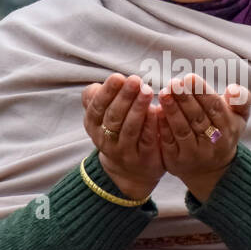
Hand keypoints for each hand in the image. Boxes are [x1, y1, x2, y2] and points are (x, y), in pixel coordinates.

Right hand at [81, 74, 163, 200]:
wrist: (128, 172)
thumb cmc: (116, 132)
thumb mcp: (101, 117)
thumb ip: (97, 99)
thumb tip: (96, 86)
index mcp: (93, 125)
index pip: (97, 107)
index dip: (106, 92)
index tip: (118, 77)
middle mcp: (106, 140)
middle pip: (113, 117)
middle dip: (124, 97)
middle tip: (135, 80)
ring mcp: (124, 152)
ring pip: (130, 129)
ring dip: (138, 108)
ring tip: (147, 91)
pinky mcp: (143, 159)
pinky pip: (146, 141)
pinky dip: (151, 125)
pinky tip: (157, 110)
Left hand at [155, 74, 250, 202]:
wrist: (211, 169)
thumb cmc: (223, 133)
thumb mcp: (239, 118)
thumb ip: (241, 100)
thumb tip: (233, 89)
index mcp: (228, 129)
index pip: (215, 107)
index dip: (202, 92)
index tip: (189, 77)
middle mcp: (212, 143)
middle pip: (197, 118)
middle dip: (184, 99)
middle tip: (173, 83)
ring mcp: (194, 154)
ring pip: (182, 130)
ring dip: (172, 111)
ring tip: (164, 93)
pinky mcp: (177, 161)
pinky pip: (169, 142)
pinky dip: (163, 126)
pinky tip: (157, 112)